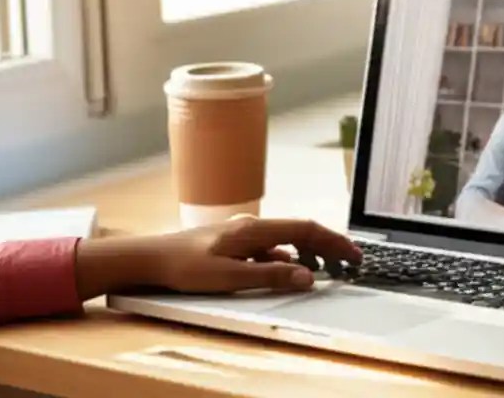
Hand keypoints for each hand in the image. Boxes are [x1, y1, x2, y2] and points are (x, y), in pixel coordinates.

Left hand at [74, 216, 362, 298]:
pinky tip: (286, 270)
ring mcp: (243, 233)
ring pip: (287, 238)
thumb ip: (269, 276)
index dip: (334, 241)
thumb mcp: (228, 277)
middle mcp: (252, 226)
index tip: (354, 255)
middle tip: (349, 262)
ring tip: (323, 269)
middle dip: (329, 245)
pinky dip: (287, 257)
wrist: (149, 258)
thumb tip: (307, 276)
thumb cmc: (184, 266)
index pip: (306, 229)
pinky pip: (270, 247)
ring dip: (309, 251)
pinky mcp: (234, 243)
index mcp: (255, 229)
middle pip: (301, 230)